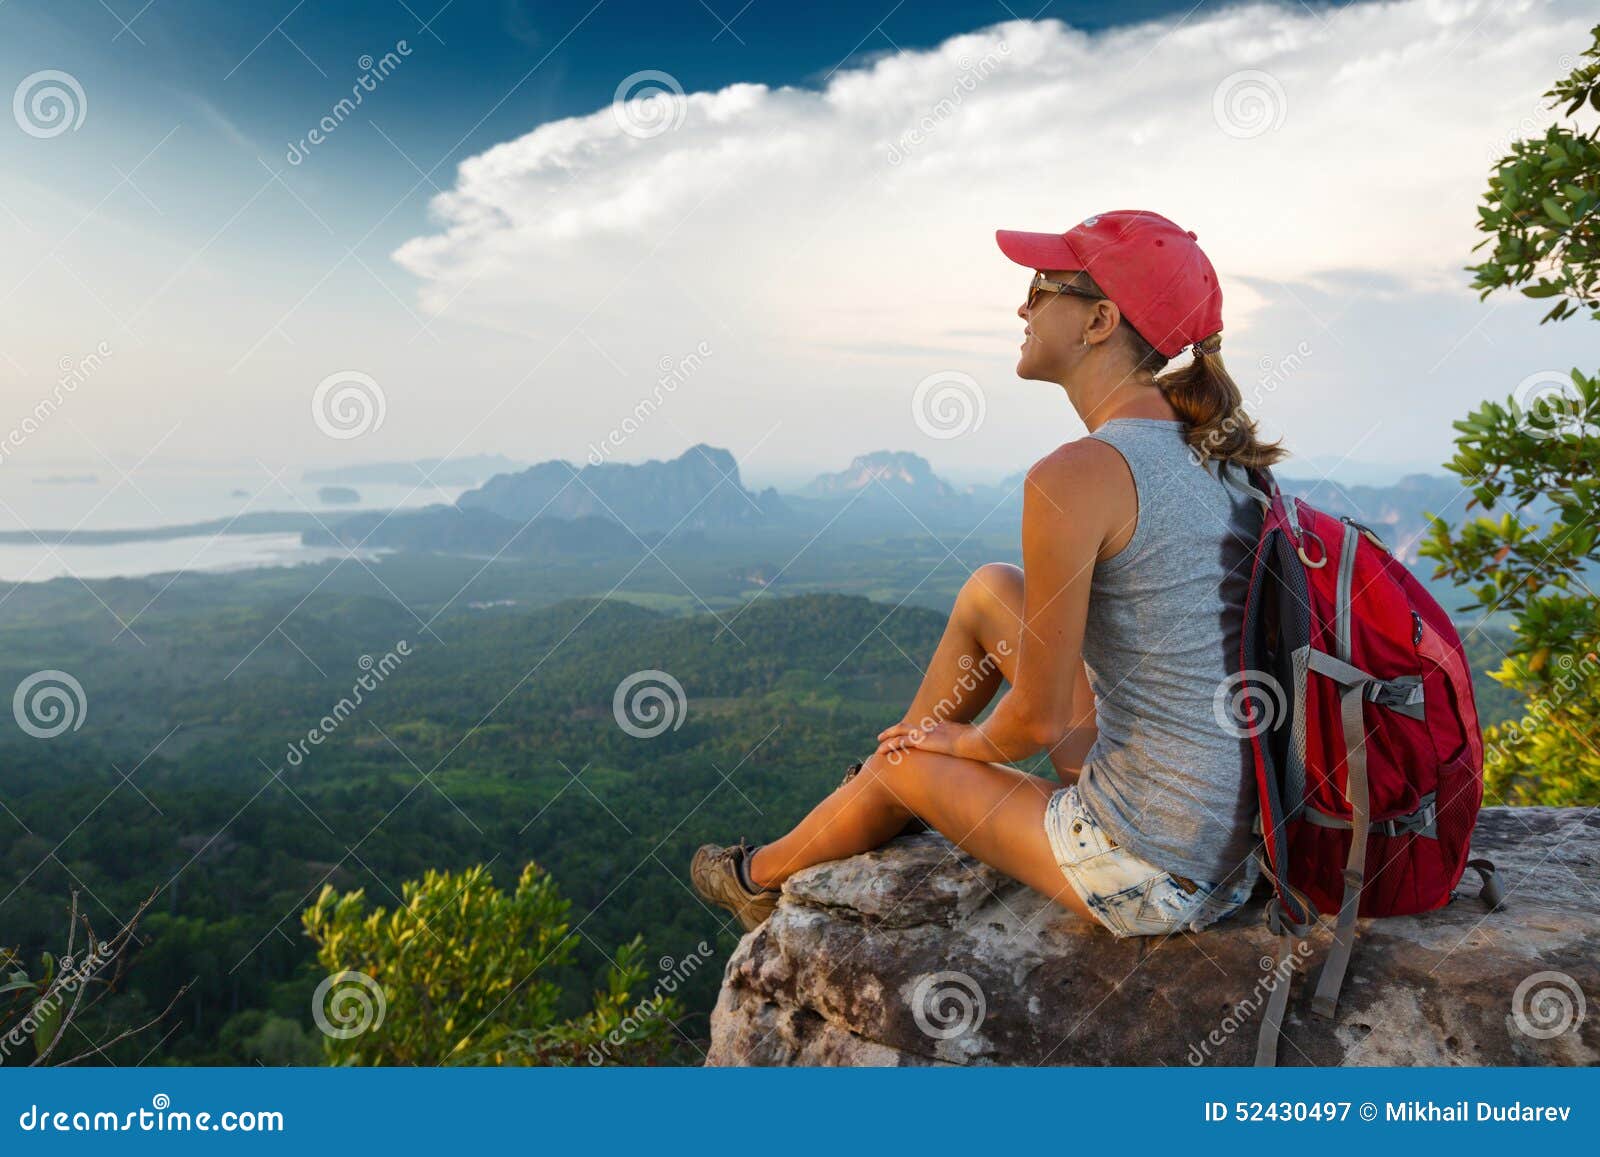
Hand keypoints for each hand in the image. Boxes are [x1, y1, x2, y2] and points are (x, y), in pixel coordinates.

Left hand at [873, 719, 996, 761]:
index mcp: (946, 728)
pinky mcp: (922, 742)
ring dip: (888, 737)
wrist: (978, 743)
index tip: (910, 738)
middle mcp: (933, 728)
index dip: (916, 733)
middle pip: (910, 727)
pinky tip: (880, 750)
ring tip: (878, 743)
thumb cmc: (983, 747)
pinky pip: (900, 743)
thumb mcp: (981, 748)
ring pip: (901, 732)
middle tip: (886, 735)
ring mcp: (927, 734)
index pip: (927, 729)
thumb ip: (979, 750)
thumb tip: (989, 757)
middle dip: (897, 731)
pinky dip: (889, 746)